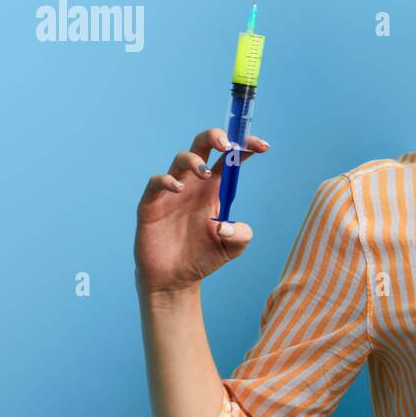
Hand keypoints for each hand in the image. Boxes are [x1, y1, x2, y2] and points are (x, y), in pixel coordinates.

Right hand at [134, 126, 269, 296]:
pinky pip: (156, 182)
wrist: (175, 280)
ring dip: (195, 160)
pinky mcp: (152, 204)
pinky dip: (167, 180)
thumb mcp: (232, 248)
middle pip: (203, 146)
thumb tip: (226, 226)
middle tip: (227, 144)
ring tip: (205, 173)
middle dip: (215, 137)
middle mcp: (194, 184)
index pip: (230, 158)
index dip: (245, 147)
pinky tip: (179, 189)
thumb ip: (241, 235)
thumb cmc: (203, 258)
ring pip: (181, 158)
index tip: (263, 146)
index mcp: (215, 188)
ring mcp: (172, 192)